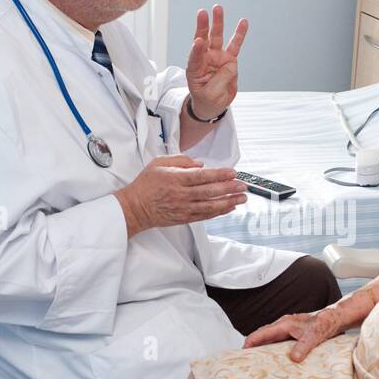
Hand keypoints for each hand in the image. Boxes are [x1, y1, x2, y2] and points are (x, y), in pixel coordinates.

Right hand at [114, 155, 246, 236]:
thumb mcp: (159, 163)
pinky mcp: (185, 218)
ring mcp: (184, 208)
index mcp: (175, 179)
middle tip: (243, 185)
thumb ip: (180, 161)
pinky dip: (219, 212)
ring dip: (229, 201)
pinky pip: (205, 215)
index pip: (202, 176)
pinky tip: (229, 207)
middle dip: (229, 188)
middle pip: (210, 191)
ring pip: (210, 205)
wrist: (135, 208)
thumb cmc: (146, 184)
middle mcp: (181, 195)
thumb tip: (200, 164)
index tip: (232, 172)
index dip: (219, 174)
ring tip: (242, 198)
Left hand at [186, 5, 246, 119]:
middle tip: (202, 13)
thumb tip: (231, 64)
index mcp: (194, 68)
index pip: (195, 56)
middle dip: (202, 26)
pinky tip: (243, 22)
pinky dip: (239, 34)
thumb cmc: (207, 99)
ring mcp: (217, 57)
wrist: (213, 104)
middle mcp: (205, 59)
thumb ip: (220, 79)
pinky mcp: (229, 59)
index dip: (196, 49)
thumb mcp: (211, 94)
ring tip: (218, 8)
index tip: (198, 41)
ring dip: (218, 22)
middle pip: (203, 39)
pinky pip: (235, 45)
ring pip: (217, 37)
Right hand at [243, 305, 346, 360]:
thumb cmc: (325, 323)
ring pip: (270, 341)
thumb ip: (304, 346)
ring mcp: (287, 331)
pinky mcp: (293, 336)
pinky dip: (273, 351)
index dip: (250, 342)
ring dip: (263, 350)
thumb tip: (293, 358)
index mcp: (284, 324)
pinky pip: (278, 344)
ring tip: (256, 364)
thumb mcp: (315, 335)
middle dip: (252, 348)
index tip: (241, 353)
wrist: (335, 318)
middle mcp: (283, 326)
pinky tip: (274, 362)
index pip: (261, 333)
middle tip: (245, 362)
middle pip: (262, 337)